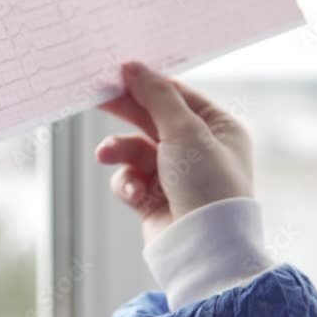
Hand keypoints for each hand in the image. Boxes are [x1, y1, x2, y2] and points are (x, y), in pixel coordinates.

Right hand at [96, 62, 252, 244]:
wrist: (203, 249)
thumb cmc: (207, 185)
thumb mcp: (184, 130)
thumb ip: (156, 96)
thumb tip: (133, 67)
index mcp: (219, 129)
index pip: (178, 96)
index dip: (148, 84)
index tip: (118, 71)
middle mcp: (200, 151)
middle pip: (153, 120)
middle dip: (126, 112)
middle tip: (97, 96)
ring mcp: (176, 176)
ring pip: (135, 150)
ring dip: (119, 150)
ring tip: (106, 154)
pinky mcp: (155, 200)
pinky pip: (130, 179)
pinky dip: (127, 183)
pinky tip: (135, 194)